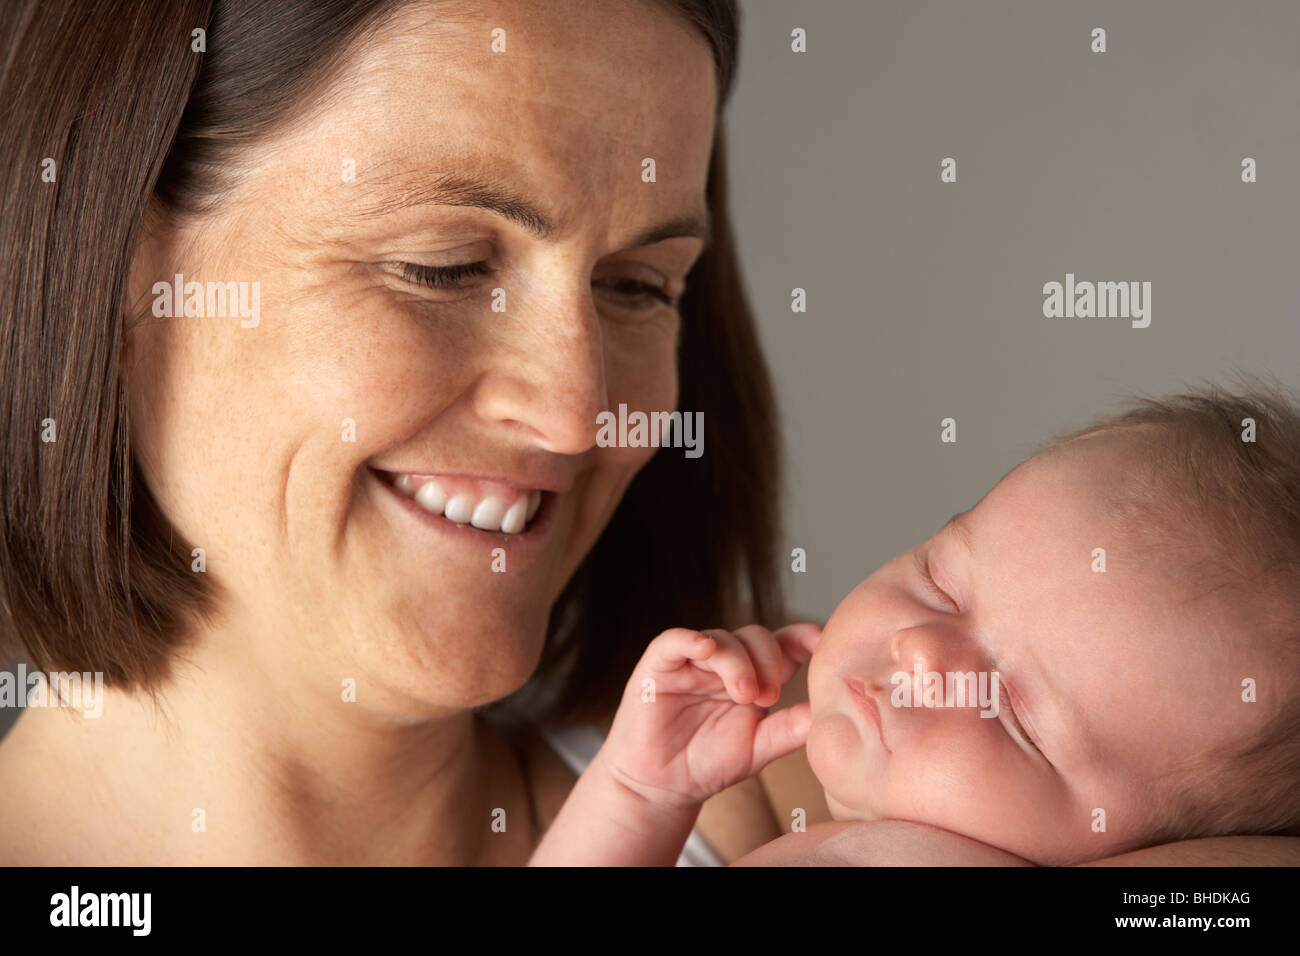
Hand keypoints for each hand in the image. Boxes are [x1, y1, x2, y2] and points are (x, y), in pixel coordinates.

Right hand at [599, 623, 821, 809]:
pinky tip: (704, 647)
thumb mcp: (760, 747)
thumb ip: (791, 727)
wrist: (663, 787)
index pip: (783, 645)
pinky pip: (674, 641)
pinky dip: (690, 639)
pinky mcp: (659, 666)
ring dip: (738, 661)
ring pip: (722, 638)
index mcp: (755, 676)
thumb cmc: (711, 763)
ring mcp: (693, 662)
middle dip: (769, 661)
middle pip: (756, 636)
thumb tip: (830, 709)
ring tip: (744, 695)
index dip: (802, 637)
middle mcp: (726, 663)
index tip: (820, 641)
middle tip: (768, 696)